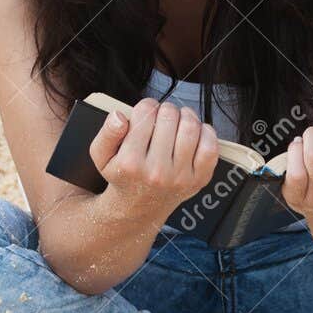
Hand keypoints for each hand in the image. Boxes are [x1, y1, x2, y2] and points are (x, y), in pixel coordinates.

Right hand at [87, 98, 218, 218]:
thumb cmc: (123, 176)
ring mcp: (179, 177)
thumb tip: (119, 116)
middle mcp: (156, 172)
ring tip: (179, 119)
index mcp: (131, 163)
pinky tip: (196, 132)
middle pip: (169, 117)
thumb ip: (107, 133)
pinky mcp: (198, 180)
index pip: (145, 113)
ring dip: (186, 115)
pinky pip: (210, 147)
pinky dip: (206, 132)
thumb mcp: (102, 156)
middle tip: (162, 116)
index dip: (146, 106)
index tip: (146, 111)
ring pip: (190, 127)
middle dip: (166, 109)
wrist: (140, 207)